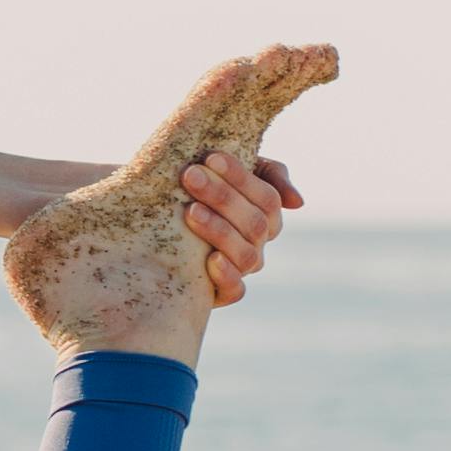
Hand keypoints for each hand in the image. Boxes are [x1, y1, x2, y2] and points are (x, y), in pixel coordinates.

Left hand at [182, 146, 300, 306]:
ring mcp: (241, 268)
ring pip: (246, 255)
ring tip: (191, 211)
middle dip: (222, 197)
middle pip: (255, 224)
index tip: (211, 157)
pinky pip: (235, 291)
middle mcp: (257, 243)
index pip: (266, 198)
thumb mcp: (226, 173)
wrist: (153, 222)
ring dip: (220, 231)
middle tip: (190, 176)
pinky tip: (211, 259)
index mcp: (265, 215)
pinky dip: (227, 276)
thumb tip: (297, 202)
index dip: (241, 177)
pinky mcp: (221, 292)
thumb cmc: (197, 188)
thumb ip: (269, 174)